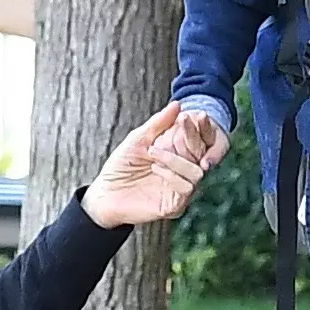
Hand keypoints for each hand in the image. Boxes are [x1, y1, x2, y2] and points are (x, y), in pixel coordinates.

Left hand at [84, 106, 213, 227]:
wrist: (105, 193)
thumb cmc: (121, 165)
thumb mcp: (139, 139)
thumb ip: (158, 123)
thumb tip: (177, 104)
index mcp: (179, 155)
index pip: (199, 141)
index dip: (201, 127)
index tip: (197, 114)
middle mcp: (183, 172)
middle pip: (204, 155)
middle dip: (194, 137)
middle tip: (184, 121)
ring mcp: (180, 189)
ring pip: (197, 172)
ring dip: (176, 159)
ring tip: (152, 152)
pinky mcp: (175, 205)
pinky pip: (186, 188)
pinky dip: (173, 174)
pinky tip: (155, 168)